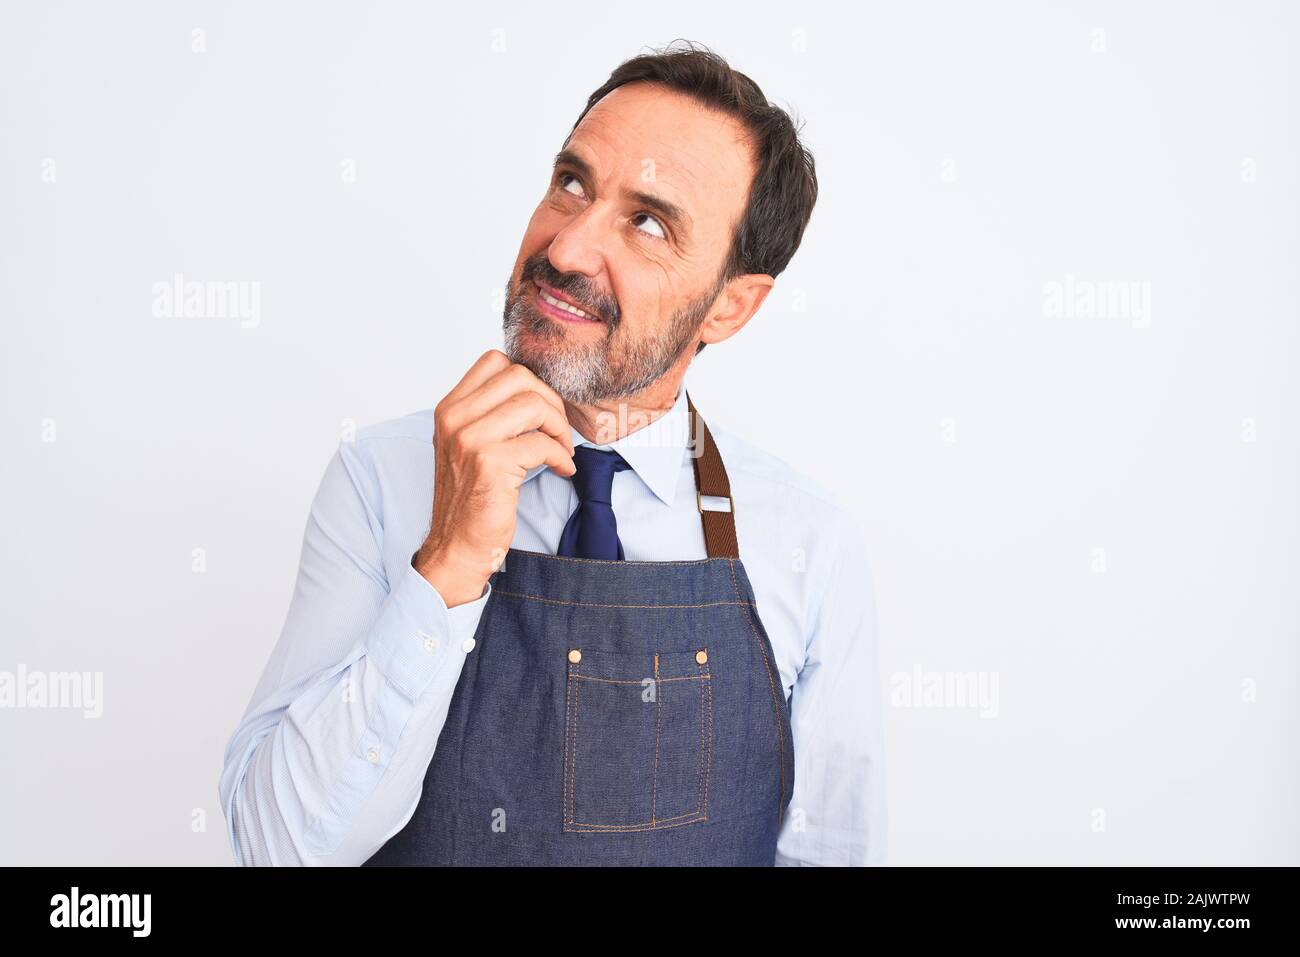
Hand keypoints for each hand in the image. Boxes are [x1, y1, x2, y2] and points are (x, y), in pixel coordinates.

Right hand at [413, 350, 575, 606]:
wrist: (456, 547)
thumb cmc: (470, 500)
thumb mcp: (469, 446)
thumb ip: (491, 414)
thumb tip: (537, 390)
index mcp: (450, 408)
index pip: (495, 360)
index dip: (529, 379)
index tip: (541, 407)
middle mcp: (455, 418)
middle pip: (519, 376)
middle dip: (550, 400)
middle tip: (558, 430)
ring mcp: (470, 439)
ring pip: (533, 403)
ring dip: (559, 427)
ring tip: (561, 449)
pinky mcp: (490, 463)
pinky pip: (542, 442)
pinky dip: (561, 455)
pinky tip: (562, 469)